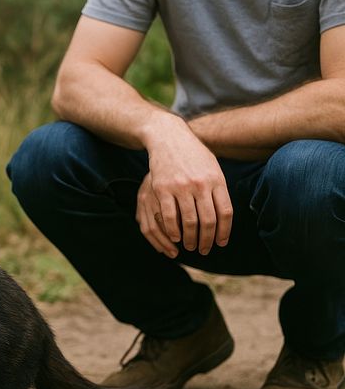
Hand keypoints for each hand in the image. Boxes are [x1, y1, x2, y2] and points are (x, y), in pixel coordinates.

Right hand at [141, 113, 233, 254]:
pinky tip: (175, 237)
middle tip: (204, 250)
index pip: (225, 213)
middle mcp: (201, 184)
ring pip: (190, 221)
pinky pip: (170, 216)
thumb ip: (218, 189)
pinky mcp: (162, 188)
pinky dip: (174, 230)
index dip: (225, 232)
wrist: (169, 138)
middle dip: (207, 240)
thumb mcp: (212, 167)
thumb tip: (225, 215)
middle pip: (209, 220)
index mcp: (216, 180)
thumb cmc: (193, 155)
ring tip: (190, 246)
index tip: (221, 243)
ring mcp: (181, 186)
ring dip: (190, 238)